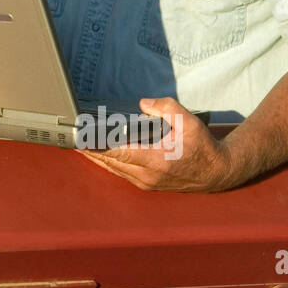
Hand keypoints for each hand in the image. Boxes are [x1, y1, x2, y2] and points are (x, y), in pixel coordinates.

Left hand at [77, 97, 238, 191]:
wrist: (217, 172)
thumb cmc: (203, 147)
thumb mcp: (188, 121)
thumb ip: (166, 108)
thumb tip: (144, 103)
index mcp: (156, 160)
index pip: (118, 152)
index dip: (96, 146)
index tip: (79, 139)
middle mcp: (148, 174)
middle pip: (110, 161)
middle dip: (89, 150)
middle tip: (70, 138)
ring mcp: (146, 182)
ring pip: (113, 169)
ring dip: (95, 157)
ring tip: (77, 145)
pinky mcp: (147, 185)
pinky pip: (121, 173)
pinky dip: (108, 163)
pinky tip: (97, 154)